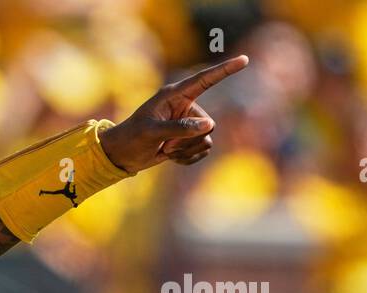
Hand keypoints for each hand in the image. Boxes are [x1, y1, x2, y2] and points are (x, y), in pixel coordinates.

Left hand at [99, 55, 248, 173]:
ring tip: (166, 149)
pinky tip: (171, 157)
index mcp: (175, 95)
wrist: (122, 155)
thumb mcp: (152, 132)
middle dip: (188, 140)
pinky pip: (202, 149)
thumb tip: (209, 126)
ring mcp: (189, 123)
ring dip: (186, 150)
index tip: (244, 60)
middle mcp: (185, 107)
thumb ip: (179, 128)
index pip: (204, 80)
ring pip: (206, 139)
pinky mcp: (188, 139)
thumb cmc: (132, 138)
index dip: (225, 70)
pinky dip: (187, 158)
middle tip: (165, 144)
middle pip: (207, 124)